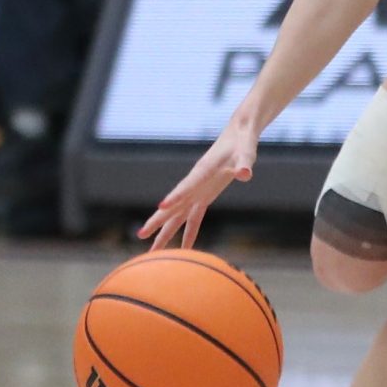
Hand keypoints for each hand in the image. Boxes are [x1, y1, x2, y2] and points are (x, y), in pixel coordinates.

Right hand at [138, 118, 259, 248]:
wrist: (238, 135)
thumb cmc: (242, 142)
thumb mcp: (246, 152)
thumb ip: (244, 163)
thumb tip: (245, 174)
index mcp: (203, 170)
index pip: (187, 185)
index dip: (176, 196)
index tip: (162, 207)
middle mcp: (195, 183)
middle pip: (173, 205)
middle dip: (157, 220)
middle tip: (141, 235)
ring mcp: (198, 191)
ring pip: (178, 215)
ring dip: (166, 232)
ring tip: (152, 251)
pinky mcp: (204, 196)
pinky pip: (194, 218)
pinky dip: (189, 233)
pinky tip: (185, 249)